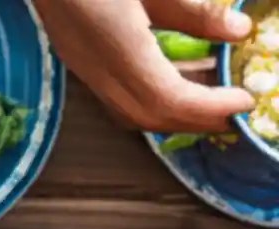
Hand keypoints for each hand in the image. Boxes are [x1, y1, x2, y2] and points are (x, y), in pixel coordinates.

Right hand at [33, 0, 253, 130]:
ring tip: (210, 98)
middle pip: (148, 116)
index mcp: (117, 46)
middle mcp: (96, 67)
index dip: (208, 107)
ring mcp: (83, 68)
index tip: (243, 100)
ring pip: (130, 112)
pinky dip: (152, 99)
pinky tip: (175, 78)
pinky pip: (118, 98)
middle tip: (233, 112)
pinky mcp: (79, 61)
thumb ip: (193, 12)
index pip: (166, 98)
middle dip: (195, 120)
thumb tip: (237, 32)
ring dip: (174, 114)